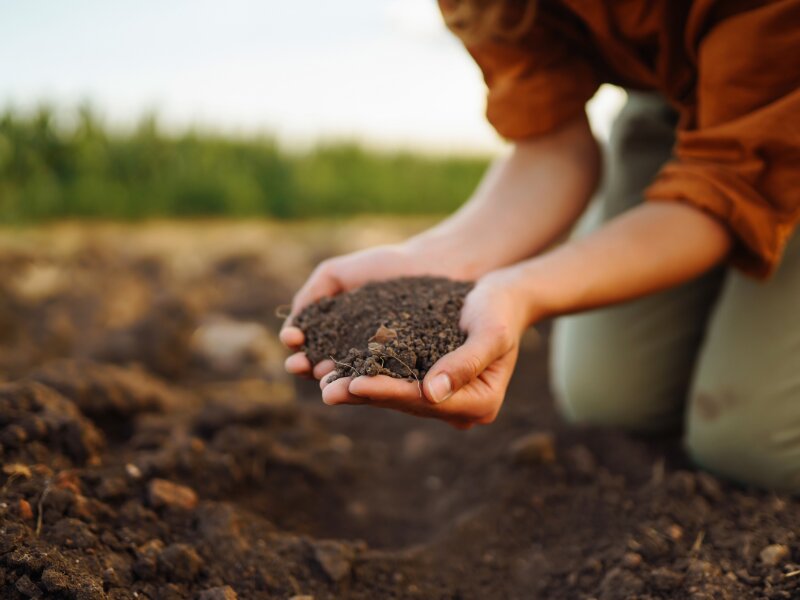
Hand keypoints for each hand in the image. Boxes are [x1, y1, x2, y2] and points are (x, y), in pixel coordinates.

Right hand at [280, 243, 456, 378]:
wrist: (433, 264)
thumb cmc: (385, 266)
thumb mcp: (336, 274)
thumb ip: (312, 294)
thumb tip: (291, 328)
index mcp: (337, 333)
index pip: (309, 346)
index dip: (298, 346)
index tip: (292, 340)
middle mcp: (356, 353)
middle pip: (324, 366)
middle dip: (308, 367)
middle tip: (299, 365)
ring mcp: (381, 364)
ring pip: (351, 377)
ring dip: (333, 380)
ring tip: (322, 377)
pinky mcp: (406, 370)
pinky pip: (385, 378)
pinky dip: (368, 381)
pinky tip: (356, 378)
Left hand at [319, 268, 532, 428]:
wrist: (503, 298)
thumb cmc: (501, 310)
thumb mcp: (490, 332)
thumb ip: (465, 362)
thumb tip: (431, 393)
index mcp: (480, 403)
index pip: (424, 401)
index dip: (388, 392)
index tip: (355, 384)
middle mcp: (460, 408)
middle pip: (405, 403)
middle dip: (364, 395)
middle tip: (326, 390)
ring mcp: (443, 399)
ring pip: (395, 396)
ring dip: (358, 390)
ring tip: (323, 383)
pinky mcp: (429, 383)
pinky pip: (394, 382)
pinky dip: (367, 375)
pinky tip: (338, 370)